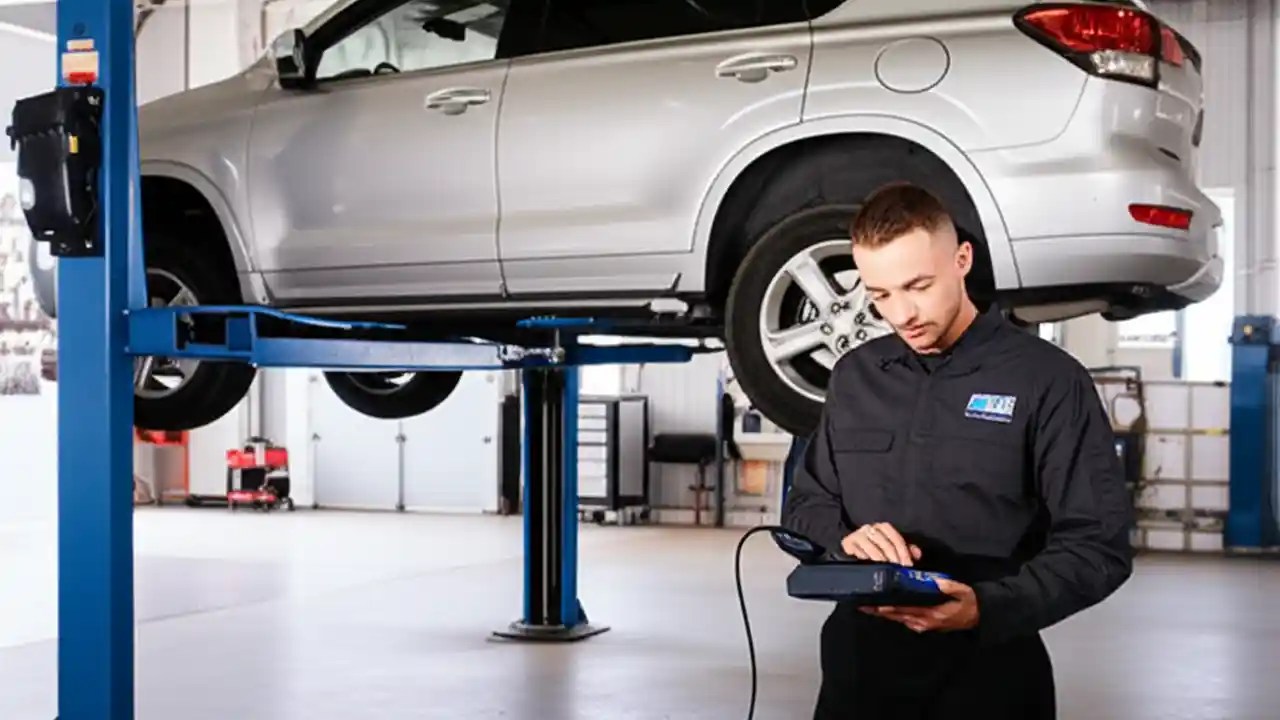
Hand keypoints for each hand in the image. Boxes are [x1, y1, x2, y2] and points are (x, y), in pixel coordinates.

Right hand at [841, 522, 922, 565]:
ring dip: (880, 560)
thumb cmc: (874, 548)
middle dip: (893, 558)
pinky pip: (857, 551)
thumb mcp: (891, 548)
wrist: (852, 548)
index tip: (907, 565)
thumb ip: (906, 550)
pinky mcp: (847, 542)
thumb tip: (917, 554)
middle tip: (897, 570)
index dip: (903, 552)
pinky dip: (865, 558)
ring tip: (885, 570)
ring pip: (872, 548)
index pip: (896, 538)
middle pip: (885, 543)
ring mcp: (858, 535)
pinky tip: (870, 566)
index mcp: (883, 527)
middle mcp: (871, 528)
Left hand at [861, 578, 979, 633]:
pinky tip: (882, 609)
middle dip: (879, 611)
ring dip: (882, 613)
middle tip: (862, 605)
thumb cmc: (968, 603)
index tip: (875, 603)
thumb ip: (949, 586)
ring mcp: (922, 625)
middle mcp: (924, 622)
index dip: (889, 606)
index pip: (905, 609)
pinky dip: (892, 615)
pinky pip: (903, 620)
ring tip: (866, 607)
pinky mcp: (922, 625)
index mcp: (932, 613)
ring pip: (898, 619)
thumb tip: (935, 580)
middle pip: (896, 616)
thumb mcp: (963, 592)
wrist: (977, 617)